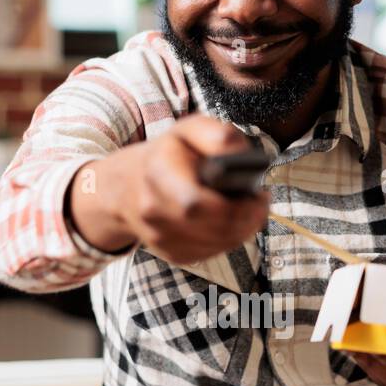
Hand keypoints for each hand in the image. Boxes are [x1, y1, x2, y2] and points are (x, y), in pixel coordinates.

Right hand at [69, 114, 268, 263]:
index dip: (235, 206)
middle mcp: (153, 210)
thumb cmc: (166, 156)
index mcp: (157, 172)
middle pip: (214, 229)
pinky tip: (231, 222)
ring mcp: (160, 237)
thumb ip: (218, 136)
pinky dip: (229, 239)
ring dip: (243, 230)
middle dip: (247, 219)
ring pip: (218, 244)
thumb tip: (243, 157)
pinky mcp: (172, 254)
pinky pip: (212, 253)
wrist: (125, 187)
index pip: (196, 203)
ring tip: (249, 210)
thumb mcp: (188, 131)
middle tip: (260, 204)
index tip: (259, 194)